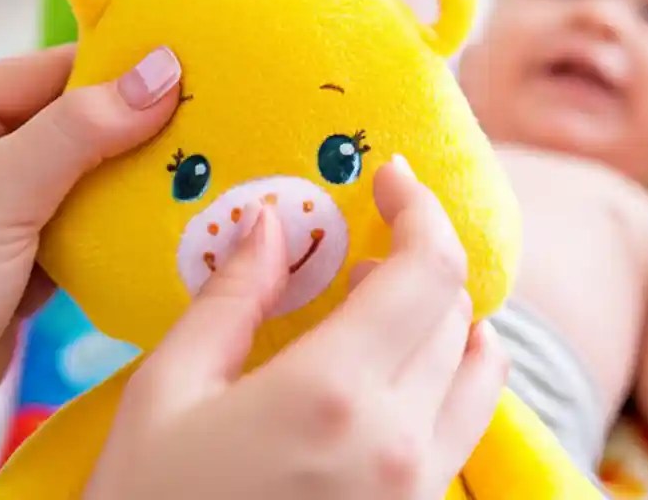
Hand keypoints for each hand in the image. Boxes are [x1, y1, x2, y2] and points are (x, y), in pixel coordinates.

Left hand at [0, 45, 181, 496]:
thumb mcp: (1, 195)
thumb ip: (79, 131)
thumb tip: (161, 71)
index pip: (66, 68)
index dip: (130, 68)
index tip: (203, 74)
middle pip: (93, 120)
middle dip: (151, 129)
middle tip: (224, 132)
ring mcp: (22, 203)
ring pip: (104, 175)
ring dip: (149, 182)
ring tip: (216, 177)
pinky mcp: (43, 253)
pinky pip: (103, 225)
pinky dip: (136, 228)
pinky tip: (182, 226)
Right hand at [86, 157, 508, 499]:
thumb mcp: (167, 397)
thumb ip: (229, 300)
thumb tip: (269, 226)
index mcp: (332, 395)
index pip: (428, 270)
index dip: (421, 209)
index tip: (393, 179)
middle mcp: (398, 443)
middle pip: (456, 311)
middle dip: (420, 260)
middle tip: (363, 248)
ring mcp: (417, 489)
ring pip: (480, 370)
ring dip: (450, 318)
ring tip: (390, 304)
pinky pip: (465, 427)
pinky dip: (454, 377)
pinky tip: (400, 371)